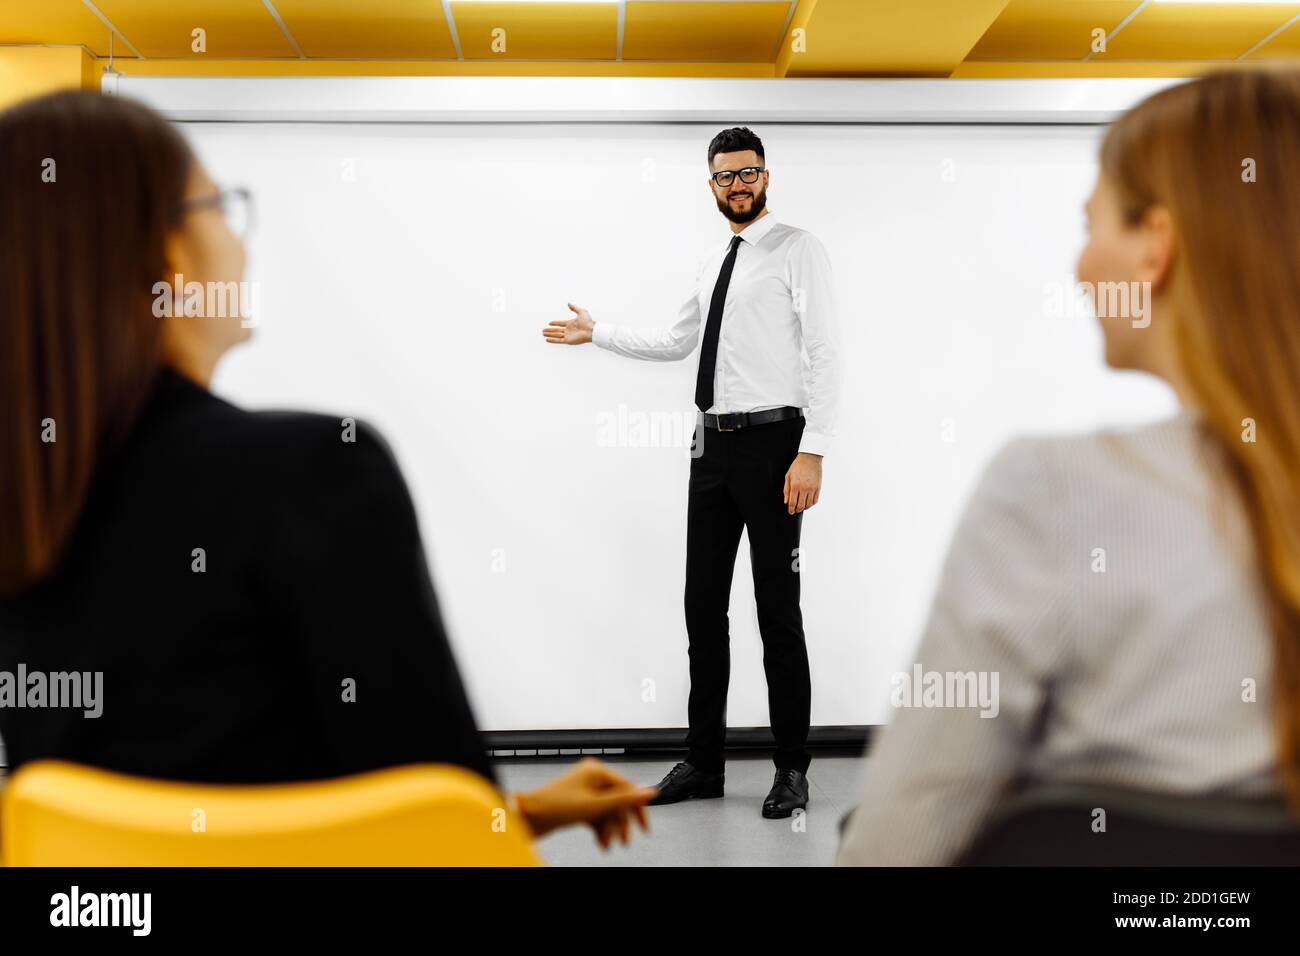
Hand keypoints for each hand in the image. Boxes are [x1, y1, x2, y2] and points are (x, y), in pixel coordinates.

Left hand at [513, 757, 654, 848]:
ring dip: (609, 828)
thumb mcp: (595, 805)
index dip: (637, 808)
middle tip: (624, 840)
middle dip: (620, 823)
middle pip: (617, 801)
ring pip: (606, 811)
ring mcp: (584, 792)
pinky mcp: (577, 804)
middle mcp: (591, 778)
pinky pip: (596, 815)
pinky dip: (599, 829)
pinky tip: (601, 841)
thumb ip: (623, 799)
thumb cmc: (553, 806)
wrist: (528, 816)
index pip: (627, 788)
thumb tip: (648, 792)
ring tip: (609, 843)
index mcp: (597, 771)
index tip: (643, 826)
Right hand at [543, 302, 594, 345]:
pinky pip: (558, 340)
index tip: (549, 323)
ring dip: (550, 334)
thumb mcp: (581, 312)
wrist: (591, 330)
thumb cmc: (588, 321)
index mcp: (571, 324)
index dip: (555, 323)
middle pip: (557, 330)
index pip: (561, 324)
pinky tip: (547, 339)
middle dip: (550, 331)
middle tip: (543, 330)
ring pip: (556, 335)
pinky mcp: (568, 340)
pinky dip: (552, 340)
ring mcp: (568, 335)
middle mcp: (568, 330)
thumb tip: (568, 303)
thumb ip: (574, 308)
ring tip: (543, 334)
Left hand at [783, 452, 821, 514]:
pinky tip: (808, 502)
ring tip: (801, 507)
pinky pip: (815, 500)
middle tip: (795, 510)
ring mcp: (812, 488)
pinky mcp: (818, 487)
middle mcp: (804, 488)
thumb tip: (786, 501)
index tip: (790, 512)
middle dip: (797, 510)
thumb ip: (786, 490)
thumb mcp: (788, 476)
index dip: (791, 509)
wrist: (810, 458)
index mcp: (795, 485)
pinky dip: (811, 504)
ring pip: (809, 504)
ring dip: (804, 508)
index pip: (792, 502)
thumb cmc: (798, 466)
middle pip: (800, 505)